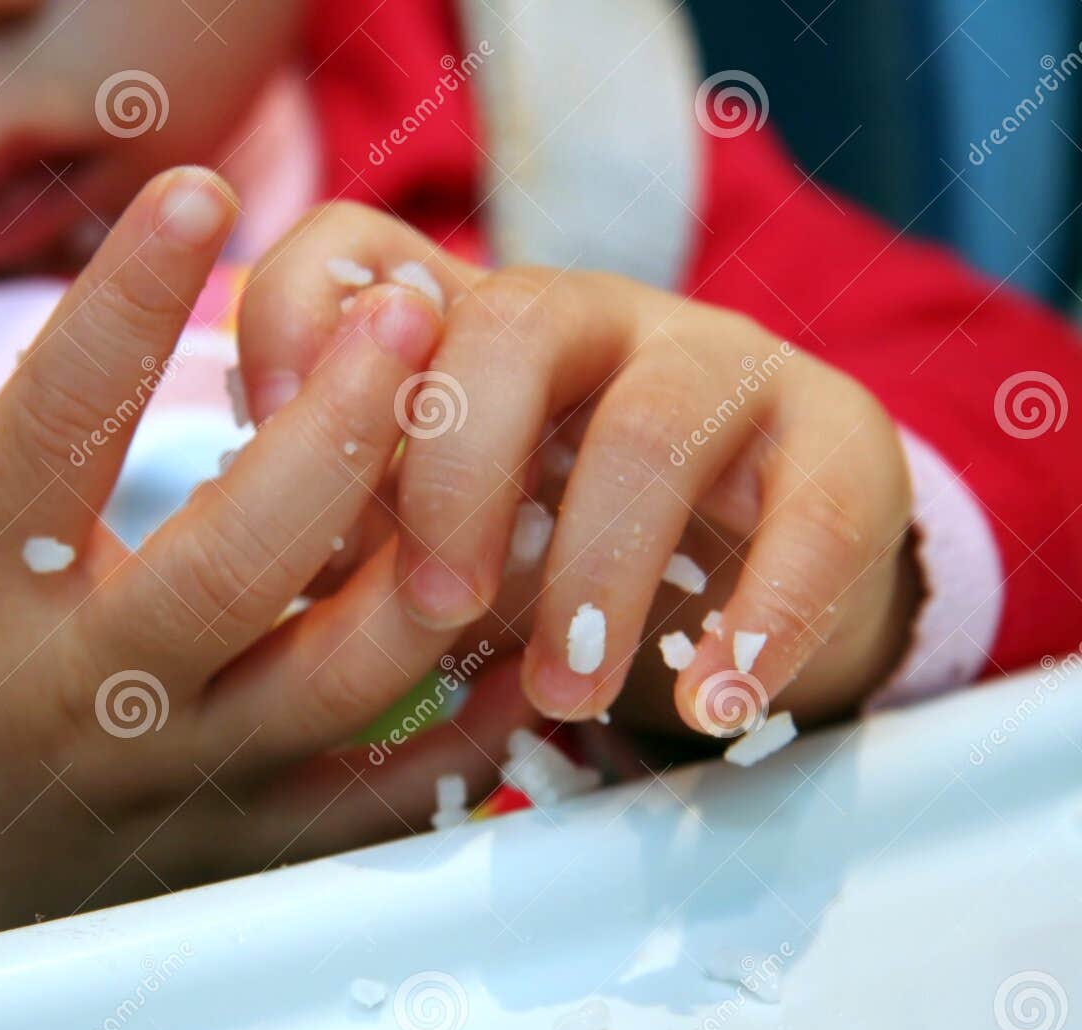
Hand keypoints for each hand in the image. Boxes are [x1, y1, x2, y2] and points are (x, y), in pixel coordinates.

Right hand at [0, 170, 524, 965]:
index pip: (52, 434)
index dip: (122, 306)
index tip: (194, 194)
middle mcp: (91, 698)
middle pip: (241, 559)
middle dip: (338, 425)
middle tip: (409, 305)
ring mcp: (183, 785)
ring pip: (342, 679)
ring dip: (436, 559)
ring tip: (496, 444)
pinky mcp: (244, 850)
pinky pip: (385, 794)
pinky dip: (473, 716)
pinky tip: (524, 620)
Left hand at [237, 203, 919, 737]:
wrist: (747, 560)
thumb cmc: (552, 542)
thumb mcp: (439, 528)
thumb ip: (360, 521)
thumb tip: (273, 561)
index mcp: (463, 327)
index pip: (353, 256)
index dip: (292, 330)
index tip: (267, 446)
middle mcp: (587, 318)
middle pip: (509, 329)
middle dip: (459, 478)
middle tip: (438, 610)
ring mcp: (715, 365)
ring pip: (650, 429)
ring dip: (598, 575)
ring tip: (563, 692)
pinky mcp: (833, 439)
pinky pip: (812, 516)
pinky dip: (764, 618)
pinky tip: (720, 703)